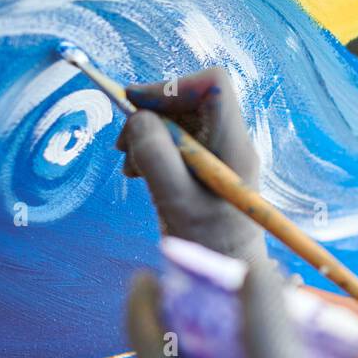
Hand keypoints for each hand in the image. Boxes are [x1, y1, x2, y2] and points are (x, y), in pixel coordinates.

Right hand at [116, 67, 265, 263]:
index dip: (171, 86)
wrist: (227, 272)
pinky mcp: (208, 164)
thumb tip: (138, 118)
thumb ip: (156, 157)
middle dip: (151, 113)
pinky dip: (153, 149)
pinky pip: (178, 139)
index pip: (213, 85)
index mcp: (234, 146)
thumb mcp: (175, 202)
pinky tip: (140, 172)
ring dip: (148, 133)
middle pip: (190, 98)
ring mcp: (221, 152)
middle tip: (123, 144)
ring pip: (180, 118)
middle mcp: (232, 142)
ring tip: (131, 166)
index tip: (135, 106)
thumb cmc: (208, 244)